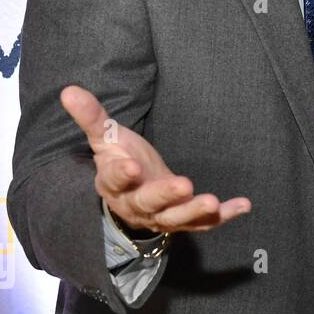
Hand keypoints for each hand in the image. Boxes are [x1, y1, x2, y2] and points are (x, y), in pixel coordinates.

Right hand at [60, 85, 250, 234]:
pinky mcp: (183, 220)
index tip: (132, 165)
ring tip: (213, 202)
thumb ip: (92, 117)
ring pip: (176, 217)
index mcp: (114, 183)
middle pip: (149, 203)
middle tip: (183, 185)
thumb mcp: (107, 138)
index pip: (115, 180)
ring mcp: (161, 216)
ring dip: (195, 211)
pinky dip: (223, 216)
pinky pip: (203, 222)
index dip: (122, 174)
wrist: (133, 192)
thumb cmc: (121, 158)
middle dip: (165, 195)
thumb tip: (69, 90)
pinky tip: (244, 205)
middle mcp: (136, 205)